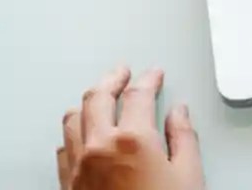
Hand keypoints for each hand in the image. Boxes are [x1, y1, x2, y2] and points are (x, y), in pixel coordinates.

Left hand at [57, 67, 204, 189]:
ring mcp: (79, 165)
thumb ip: (184, 138)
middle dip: (113, 78)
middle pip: (98, 96)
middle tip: (124, 72)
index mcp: (133, 139)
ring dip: (88, 100)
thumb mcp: (189, 175)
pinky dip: (73, 131)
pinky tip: (81, 132)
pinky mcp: (68, 183)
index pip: (139, 94)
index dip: (149, 79)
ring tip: (100, 95)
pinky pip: (63, 146)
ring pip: (73, 117)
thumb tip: (180, 115)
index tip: (155, 75)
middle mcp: (100, 146)